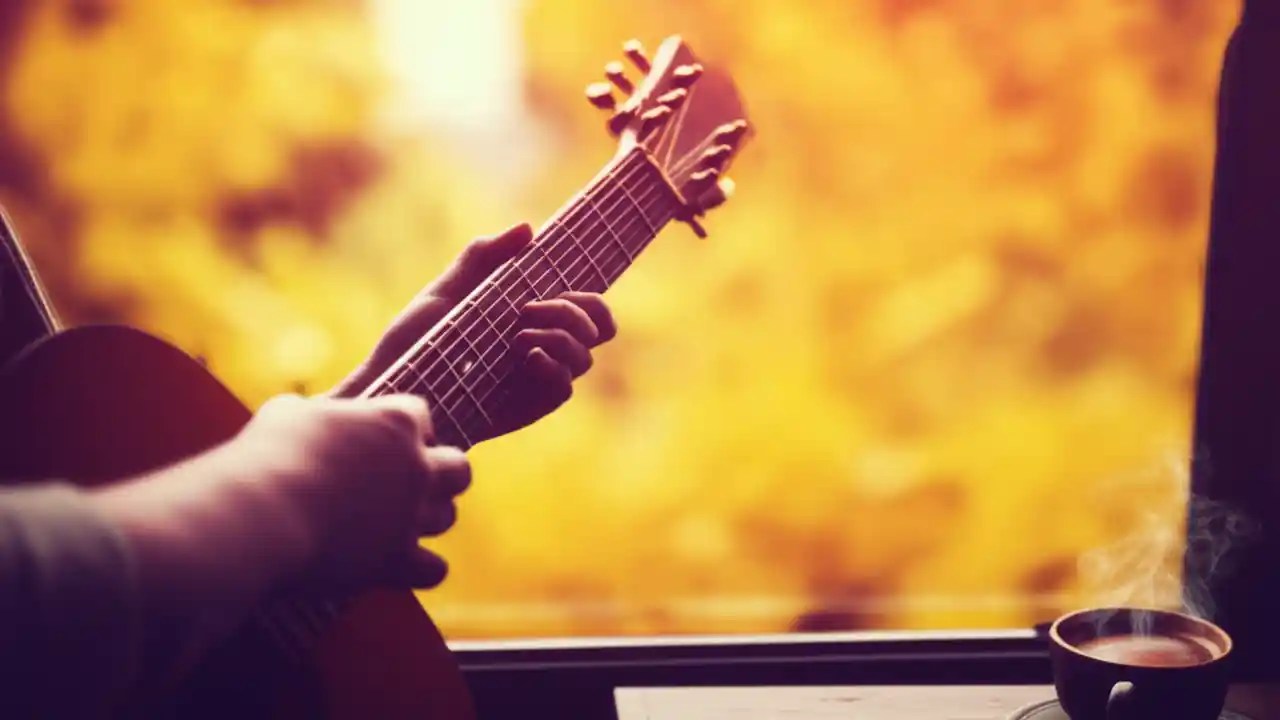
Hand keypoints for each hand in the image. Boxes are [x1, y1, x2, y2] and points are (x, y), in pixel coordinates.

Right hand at [238, 394, 468, 592]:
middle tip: (408, 483)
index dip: (404, 428)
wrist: (258, 514)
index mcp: (394, 422)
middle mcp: (415, 466)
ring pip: (448, 516)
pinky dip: (420, 569)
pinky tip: (396, 564)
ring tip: (394, 523)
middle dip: (440, 474)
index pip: (419, 414)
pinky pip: (436, 569)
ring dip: (426, 519)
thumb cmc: (265, 456)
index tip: (385, 441)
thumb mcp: (289, 413)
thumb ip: (318, 414)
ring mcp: (411, 514)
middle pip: (458, 467)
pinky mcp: (398, 559)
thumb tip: (313, 419)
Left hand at [330, 223, 617, 440]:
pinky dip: (554, 367)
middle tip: (528, 308)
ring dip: (560, 337)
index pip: (590, 309)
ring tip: (518, 335)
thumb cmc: (419, 339)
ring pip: (584, 358)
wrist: (399, 385)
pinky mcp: (531, 405)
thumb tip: (528, 229)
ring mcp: (540, 378)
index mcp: (533, 318)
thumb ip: (484, 256)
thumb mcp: (448, 289)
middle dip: (573, 312)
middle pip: (598, 330)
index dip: (592, 300)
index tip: (561, 288)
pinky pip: (565, 387)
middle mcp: (544, 347)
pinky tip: (527, 356)